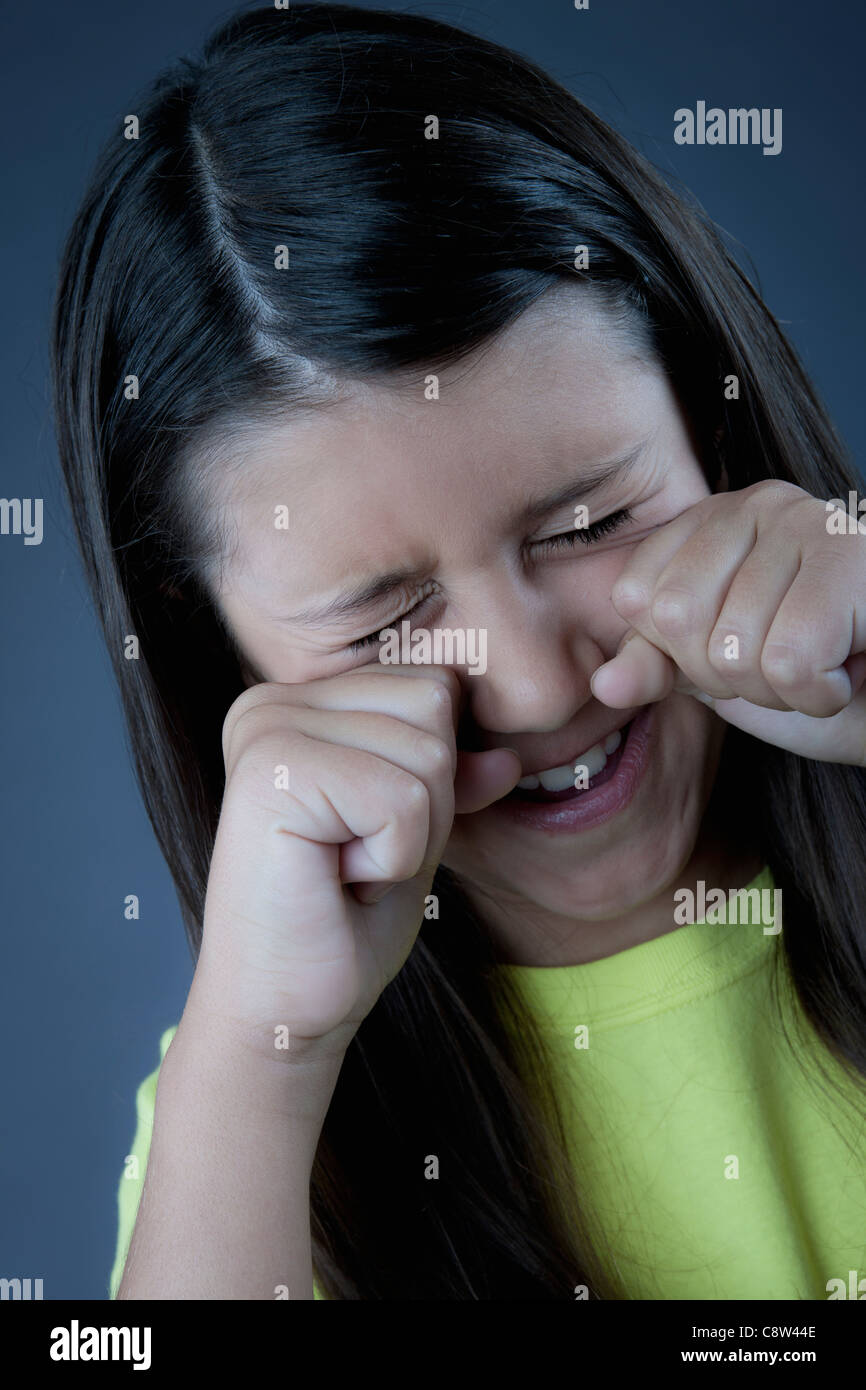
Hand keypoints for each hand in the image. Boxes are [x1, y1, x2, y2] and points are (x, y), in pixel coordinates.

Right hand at [194, 662, 520, 1060]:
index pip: (431, 687)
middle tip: (355, 857)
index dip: (431, 778)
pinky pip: (402, 799)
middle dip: (424, 800)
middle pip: (432, 707)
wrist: (283, 1007)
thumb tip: (509, 759)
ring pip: (426, 752)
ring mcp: (265, 732)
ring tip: (343, 869)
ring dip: (409, 834)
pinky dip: (392, 857)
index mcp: (296, 701)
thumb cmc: (342, 921)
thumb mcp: (415, 832)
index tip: (366, 834)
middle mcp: (268, 702)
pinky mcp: (271, 774)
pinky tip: (336, 881)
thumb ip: (454, 777)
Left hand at [589, 479, 865, 765]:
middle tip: (788, 662)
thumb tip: (603, 683)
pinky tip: (848, 667)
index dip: (684, 655)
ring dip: (783, 690)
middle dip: (731, 675)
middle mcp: (752, 503)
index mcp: (707, 523)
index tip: (744, 648)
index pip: (637, 601)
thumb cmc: (819, 672)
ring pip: (734, 647)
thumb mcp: (718, 672)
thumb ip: (656, 667)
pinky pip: (789, 660)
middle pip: (678, 623)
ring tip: (824, 662)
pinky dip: (818, 693)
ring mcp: (805, 520)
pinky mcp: (851, 557)